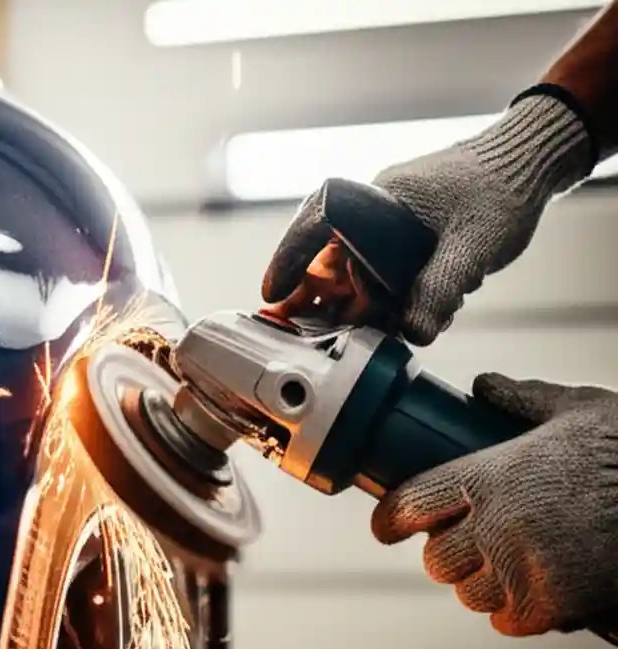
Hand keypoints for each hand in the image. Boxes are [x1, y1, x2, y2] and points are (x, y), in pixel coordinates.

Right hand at [262, 94, 592, 345]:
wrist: (531, 160)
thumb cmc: (501, 189)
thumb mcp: (472, 246)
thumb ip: (440, 289)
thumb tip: (413, 334)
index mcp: (379, 200)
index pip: (316, 224)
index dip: (288, 259)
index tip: (270, 292)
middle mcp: (377, 209)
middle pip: (333, 257)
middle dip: (322, 297)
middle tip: (308, 329)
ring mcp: (393, 221)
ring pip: (360, 268)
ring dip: (362, 301)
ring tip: (364, 330)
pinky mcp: (412, 233)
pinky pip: (386, 268)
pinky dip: (389, 294)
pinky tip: (410, 313)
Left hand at [372, 373, 617, 635]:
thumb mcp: (576, 409)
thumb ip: (523, 399)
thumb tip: (485, 385)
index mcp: (488, 475)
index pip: (409, 505)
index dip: (391, 520)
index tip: (387, 528)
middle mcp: (495, 524)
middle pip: (437, 559)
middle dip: (449, 553)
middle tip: (470, 543)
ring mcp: (522, 568)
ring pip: (469, 593)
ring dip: (481, 583)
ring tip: (504, 568)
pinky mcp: (553, 604)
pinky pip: (507, 621)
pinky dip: (514, 612)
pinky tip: (530, 594)